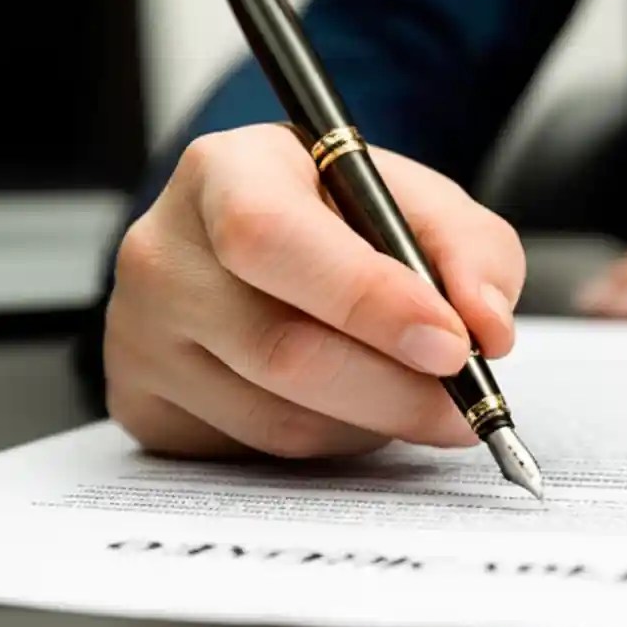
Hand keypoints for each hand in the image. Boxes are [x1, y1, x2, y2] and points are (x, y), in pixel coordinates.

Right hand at [104, 124, 524, 458]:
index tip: (453, 343)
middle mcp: (163, 253)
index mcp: (224, 172)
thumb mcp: (417, 204)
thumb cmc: (340, 219)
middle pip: (279, 348)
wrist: (260, 248)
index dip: (368, 299)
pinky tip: (349, 404)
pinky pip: (258, 453)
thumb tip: (485, 329)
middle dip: (396, 390)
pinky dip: (330, 444)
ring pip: (279, 419)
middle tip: (466, 406)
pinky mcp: (147, 406)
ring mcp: (141, 337)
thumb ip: (470, 251)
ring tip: (408, 394)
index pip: (273, 238)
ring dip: (371, 422)